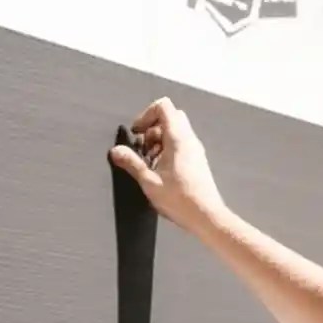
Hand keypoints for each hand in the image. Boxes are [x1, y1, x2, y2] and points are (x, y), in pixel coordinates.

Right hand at [109, 97, 227, 232]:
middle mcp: (189, 139)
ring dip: (158, 140)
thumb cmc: (180, 200)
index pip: (164, 106)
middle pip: (170, 116)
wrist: (206, 216)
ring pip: (175, 130)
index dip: (146, 114)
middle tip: (142, 147)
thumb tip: (116, 151)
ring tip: (149, 162)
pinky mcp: (197, 160)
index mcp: (178, 139)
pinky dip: (167, 149)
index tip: (136, 133)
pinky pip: (181, 143)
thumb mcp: (149, 182)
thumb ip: (132, 163)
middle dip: (152, 128)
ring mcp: (195, 149)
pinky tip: (160, 170)